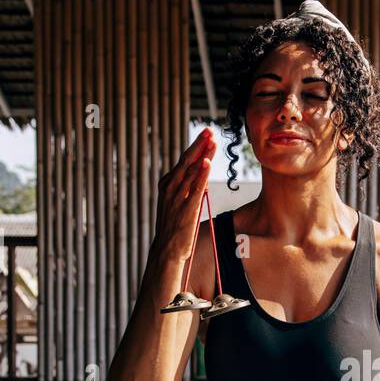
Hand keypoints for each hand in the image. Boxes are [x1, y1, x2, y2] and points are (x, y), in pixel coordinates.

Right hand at [151, 128, 216, 282]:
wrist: (167, 250)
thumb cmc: (175, 229)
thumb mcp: (180, 205)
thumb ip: (190, 191)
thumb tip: (202, 180)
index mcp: (167, 185)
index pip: (184, 161)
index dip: (196, 147)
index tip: (206, 135)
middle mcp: (170, 188)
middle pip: (187, 161)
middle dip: (199, 144)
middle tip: (209, 130)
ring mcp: (177, 197)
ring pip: (191, 171)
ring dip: (202, 154)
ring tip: (212, 140)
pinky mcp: (186, 208)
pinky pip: (195, 187)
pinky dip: (201, 173)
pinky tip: (207, 161)